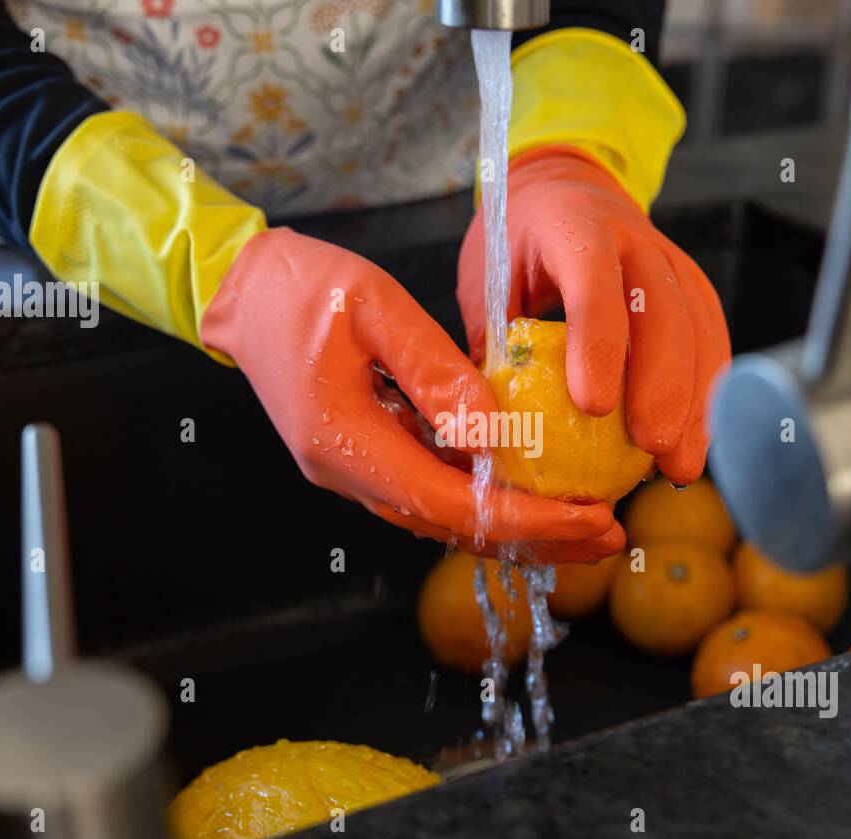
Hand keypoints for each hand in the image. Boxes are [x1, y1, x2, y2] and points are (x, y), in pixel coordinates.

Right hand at [201, 227, 625, 561]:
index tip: (589, 518)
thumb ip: (434, 370)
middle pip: (454, 528)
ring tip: (586, 524)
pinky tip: (532, 493)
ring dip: (517, 527)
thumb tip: (496, 432)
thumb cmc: (303, 288)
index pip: (451, 503)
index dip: (526, 519)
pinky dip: (487, 502)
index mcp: (347, 442)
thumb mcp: (374, 306)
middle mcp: (349, 474)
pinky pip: (433, 493)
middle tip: (610, 535)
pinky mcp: (364, 459)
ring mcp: (354, 473)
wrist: (239, 294)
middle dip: (536, 539)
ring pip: (446, 520)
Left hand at [458, 145, 730, 484]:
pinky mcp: (692, 287)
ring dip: (695, 403)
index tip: (594, 406)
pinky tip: (695, 441)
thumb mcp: (487, 282)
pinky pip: (712, 340)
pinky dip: (707, 394)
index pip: (593, 283)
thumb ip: (491, 347)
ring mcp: (671, 261)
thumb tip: (487, 430)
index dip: (597, 345)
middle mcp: (633, 239)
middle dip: (663, 387)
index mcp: (573, 228)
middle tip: (651, 448)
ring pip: (699, 329)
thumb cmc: (517, 244)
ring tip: (679, 465)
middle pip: (663, 312)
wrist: (564, 189)